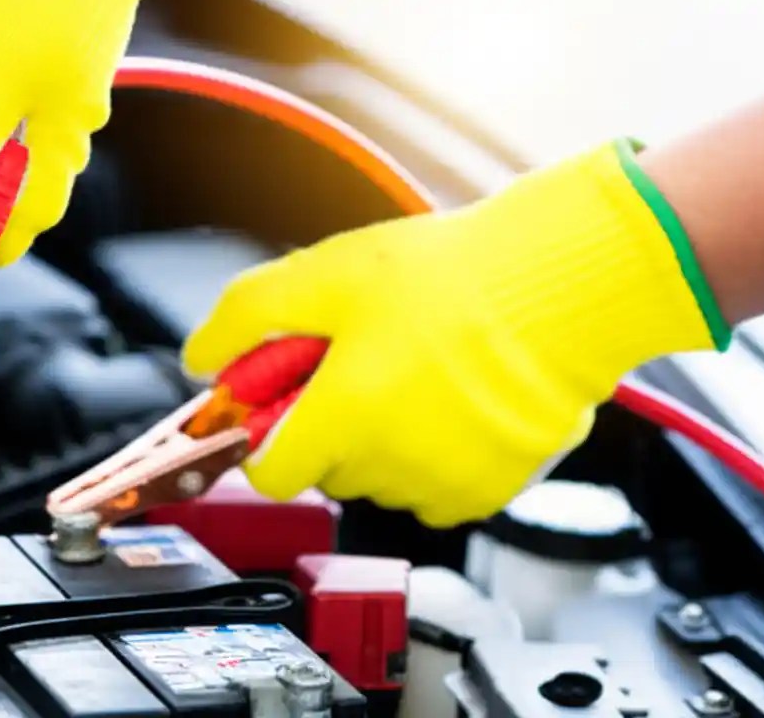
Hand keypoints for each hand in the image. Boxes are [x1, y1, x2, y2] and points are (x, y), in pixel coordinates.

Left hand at [182, 140, 723, 526]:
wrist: (562, 285)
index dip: (267, 433)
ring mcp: (445, 483)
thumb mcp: (326, 273)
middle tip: (365, 360)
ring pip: (384, 477)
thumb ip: (247, 315)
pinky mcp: (495, 490)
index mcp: (342, 418)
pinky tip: (457, 397)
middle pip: (327, 466)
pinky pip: (440, 486)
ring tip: (421, 368)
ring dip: (387, 437)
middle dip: (332, 421)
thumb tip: (200, 357)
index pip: (268, 471)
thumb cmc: (453, 276)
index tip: (284, 402)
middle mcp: (390, 465)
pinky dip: (439, 453)